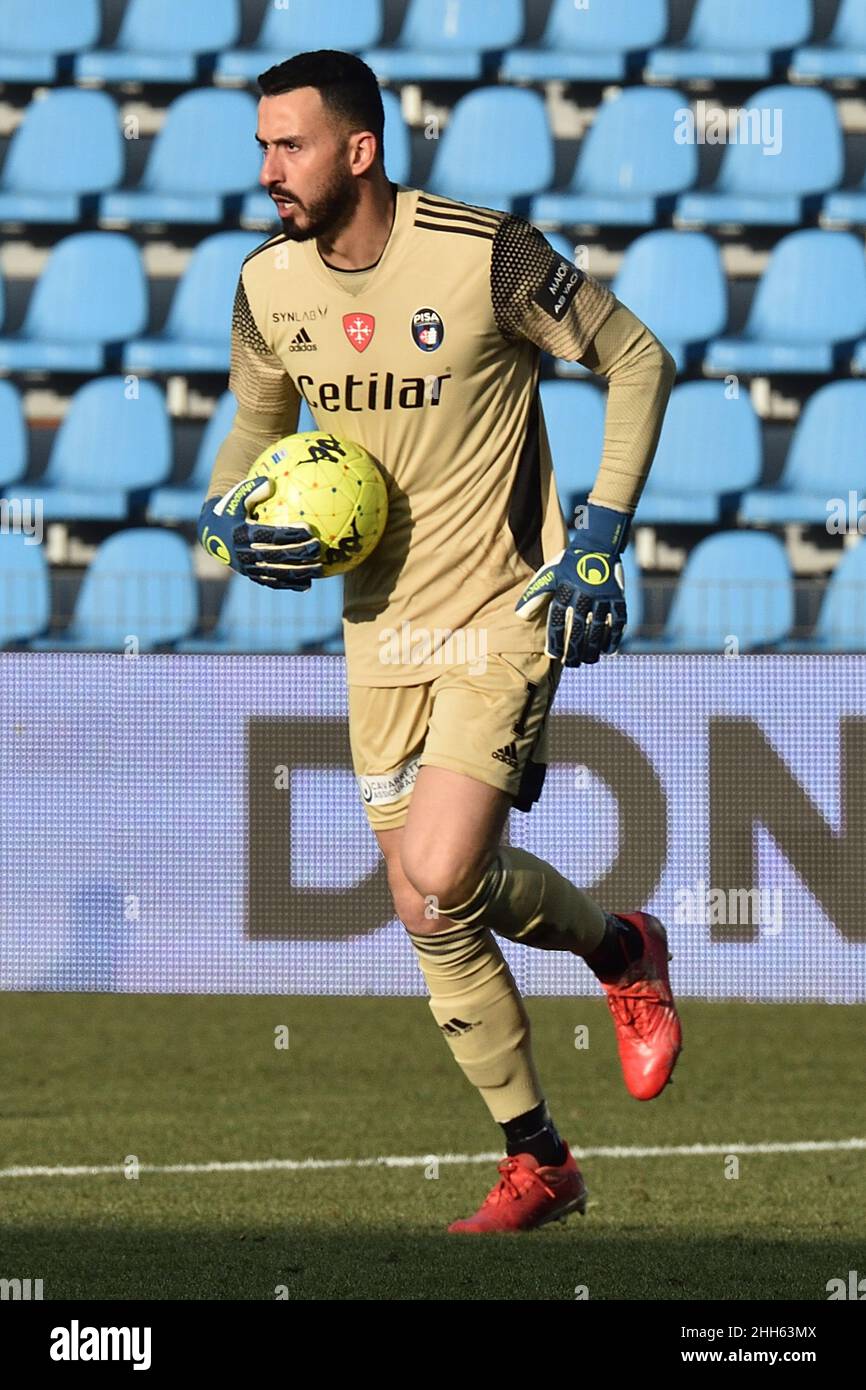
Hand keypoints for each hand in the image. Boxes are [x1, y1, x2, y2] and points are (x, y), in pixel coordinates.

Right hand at [198, 476, 322, 589]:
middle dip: (298, 553)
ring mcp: (247, 568)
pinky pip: (272, 583)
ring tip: (319, 568)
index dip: (289, 533)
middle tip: (317, 548)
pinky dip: (290, 585)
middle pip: (275, 556)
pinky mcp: (251, 576)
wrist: (211, 534)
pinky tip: (308, 584)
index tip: (308, 529)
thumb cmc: (230, 510)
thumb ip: (253, 489)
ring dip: (299, 572)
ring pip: (276, 573)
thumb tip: (270, 482)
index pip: (269, 535)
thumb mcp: (237, 497)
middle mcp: (243, 553)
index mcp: (241, 533)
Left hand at [514, 504, 629, 664]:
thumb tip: (520, 616)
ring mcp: (603, 596)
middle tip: (570, 663)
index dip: (555, 640)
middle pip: (577, 630)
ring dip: (592, 648)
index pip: (557, 621)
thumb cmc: (568, 564)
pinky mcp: (618, 597)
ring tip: (587, 660)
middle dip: (573, 650)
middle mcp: (583, 594)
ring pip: (598, 629)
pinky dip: (613, 638)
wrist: (598, 544)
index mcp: (564, 590)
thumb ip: (534, 595)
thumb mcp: (548, 574)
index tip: (553, 655)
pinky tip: (608, 651)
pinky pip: (618, 621)